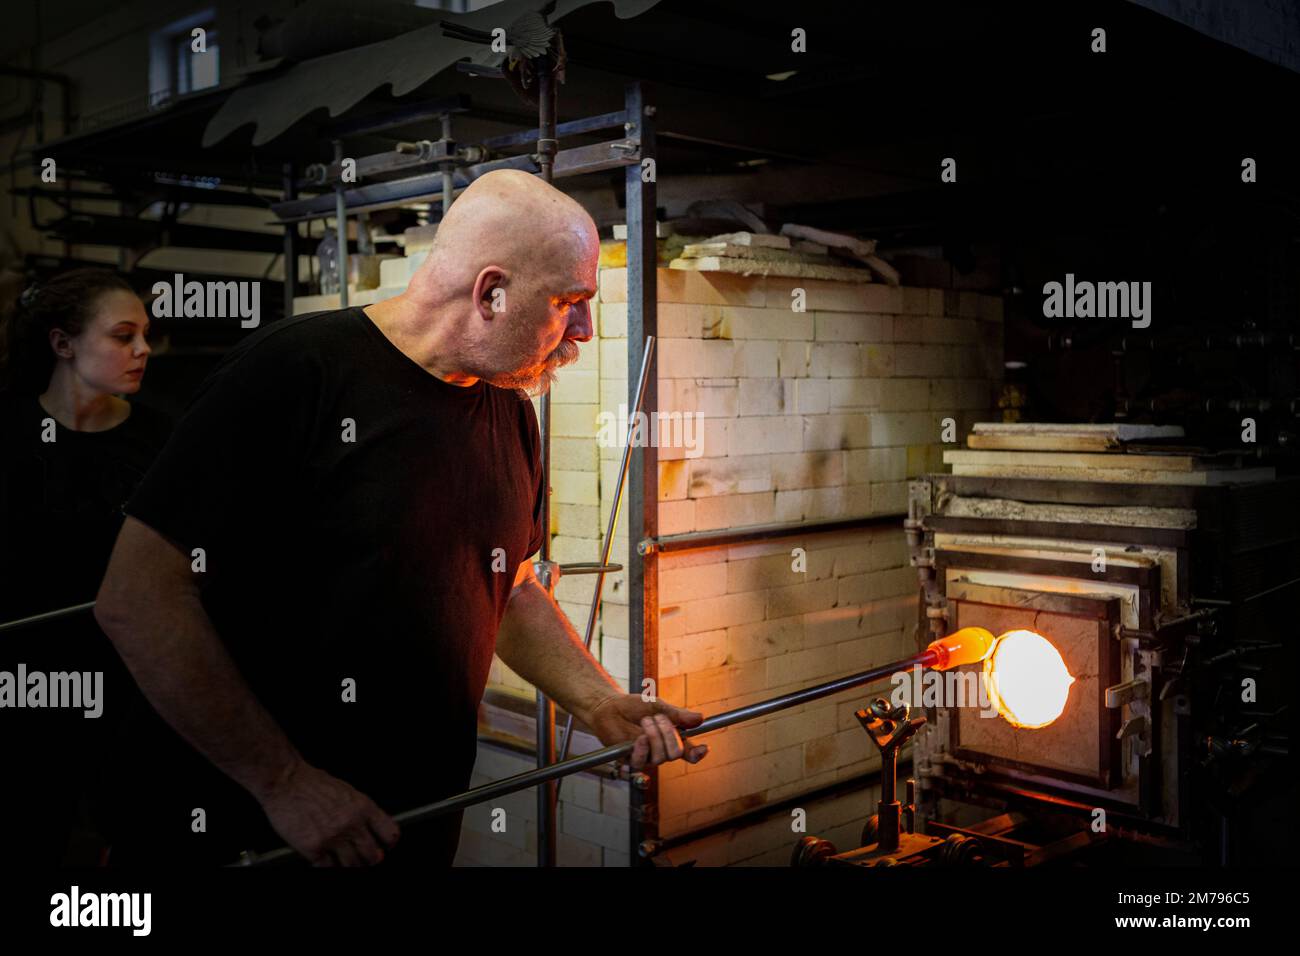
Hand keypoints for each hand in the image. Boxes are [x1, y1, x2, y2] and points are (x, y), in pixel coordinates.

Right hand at [256, 760, 399, 865]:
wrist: (286, 781)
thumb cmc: (312, 783)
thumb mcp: (347, 791)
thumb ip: (360, 811)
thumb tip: (369, 830)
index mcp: (363, 807)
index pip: (390, 834)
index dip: (388, 844)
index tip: (384, 847)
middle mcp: (351, 824)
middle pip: (372, 856)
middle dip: (369, 860)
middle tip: (364, 860)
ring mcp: (333, 838)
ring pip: (351, 866)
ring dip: (349, 866)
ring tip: (343, 862)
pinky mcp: (313, 848)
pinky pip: (327, 868)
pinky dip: (327, 867)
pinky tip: (324, 861)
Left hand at [584, 694, 708, 770]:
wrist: (611, 707)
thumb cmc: (635, 707)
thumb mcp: (659, 707)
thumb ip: (678, 715)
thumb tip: (700, 718)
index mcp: (672, 738)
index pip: (689, 752)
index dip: (698, 753)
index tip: (704, 747)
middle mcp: (662, 750)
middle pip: (676, 753)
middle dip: (670, 734)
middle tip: (659, 718)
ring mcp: (648, 757)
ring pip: (661, 757)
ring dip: (655, 736)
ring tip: (645, 721)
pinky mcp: (632, 760)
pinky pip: (642, 761)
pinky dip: (643, 747)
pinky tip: (640, 737)